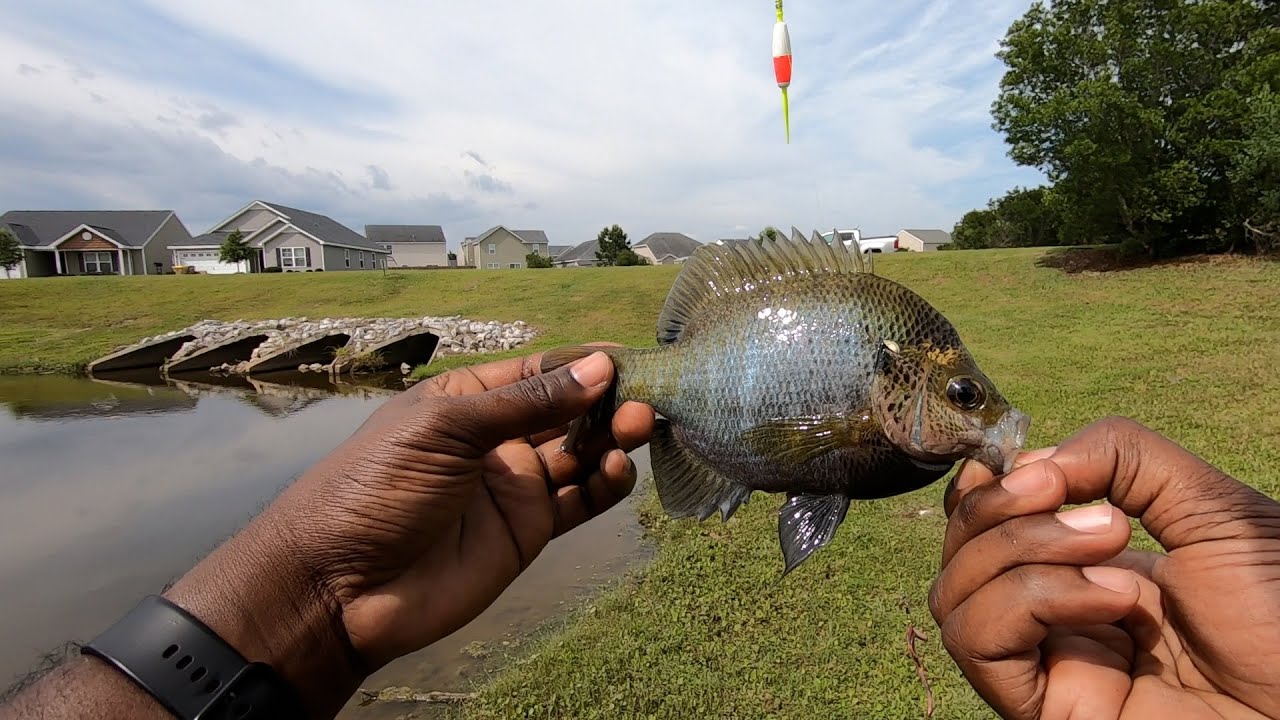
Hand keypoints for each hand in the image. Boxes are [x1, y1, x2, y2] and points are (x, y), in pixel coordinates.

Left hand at [260, 347, 653, 671]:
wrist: (340, 588)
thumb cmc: (376, 488)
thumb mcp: (447, 428)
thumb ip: (527, 402)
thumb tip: (599, 367)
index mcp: (468, 400)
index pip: (540, 370)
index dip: (584, 362)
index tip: (629, 357)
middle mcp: (496, 438)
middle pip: (569, 410)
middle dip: (608, 400)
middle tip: (644, 397)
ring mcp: (514, 486)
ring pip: (582, 454)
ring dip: (615, 438)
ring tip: (639, 426)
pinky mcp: (527, 532)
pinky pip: (579, 501)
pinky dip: (606, 484)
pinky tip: (619, 469)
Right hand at [928, 416, 1279, 718]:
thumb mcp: (1211, 506)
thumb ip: (1126, 457)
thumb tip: (1032, 462)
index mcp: (1084, 568)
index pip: (984, 523)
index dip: (986, 487)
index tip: (1031, 466)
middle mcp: (1054, 616)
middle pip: (959, 552)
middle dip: (1004, 510)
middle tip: (1093, 507)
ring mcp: (1048, 664)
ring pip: (954, 595)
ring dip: (1021, 552)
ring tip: (1114, 551)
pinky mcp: (1046, 711)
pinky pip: (977, 642)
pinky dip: (1030, 600)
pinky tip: (1111, 600)